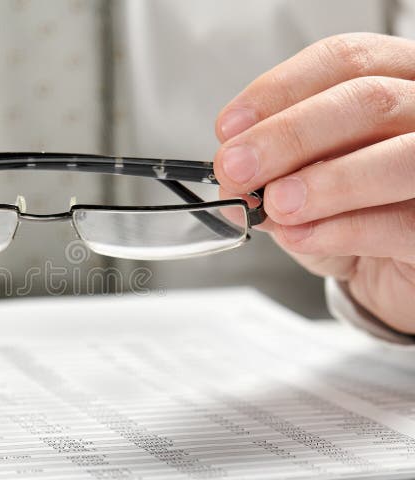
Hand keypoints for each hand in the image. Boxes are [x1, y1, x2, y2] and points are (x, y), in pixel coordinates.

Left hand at [214, 33, 414, 334]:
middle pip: (370, 99)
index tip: (229, 127)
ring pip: (401, 156)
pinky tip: (301, 236)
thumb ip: (269, 172)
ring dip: (326, 181)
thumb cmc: (348, 213)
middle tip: (238, 168)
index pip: (343, 60)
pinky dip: (342, 231)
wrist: (388, 270)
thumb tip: (233, 176)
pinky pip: (403, 223)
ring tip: (276, 204)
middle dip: (290, 135)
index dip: (279, 91)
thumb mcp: (298, 185)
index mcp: (394, 81)